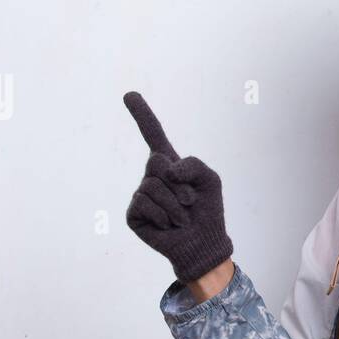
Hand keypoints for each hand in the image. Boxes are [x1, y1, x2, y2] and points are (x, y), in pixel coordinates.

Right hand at [124, 91, 233, 282]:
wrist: (202, 243)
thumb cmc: (207, 210)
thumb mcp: (210, 179)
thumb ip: (192, 164)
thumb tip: (166, 171)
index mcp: (169, 164)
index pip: (153, 134)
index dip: (142, 114)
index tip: (128, 95)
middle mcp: (151, 176)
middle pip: (156, 162)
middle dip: (179, 184)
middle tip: (190, 201)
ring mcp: (140, 194)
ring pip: (153, 187)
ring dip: (175, 206)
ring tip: (182, 217)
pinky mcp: (134, 214)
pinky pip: (145, 204)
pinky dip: (164, 216)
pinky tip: (169, 225)